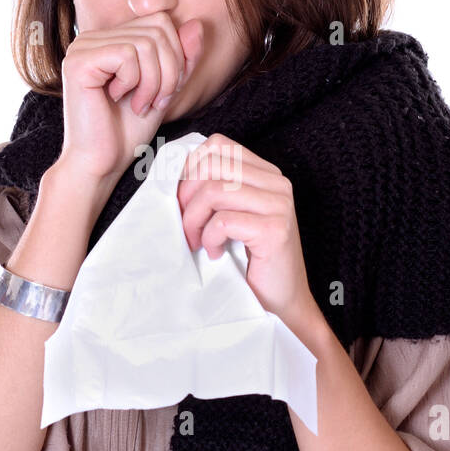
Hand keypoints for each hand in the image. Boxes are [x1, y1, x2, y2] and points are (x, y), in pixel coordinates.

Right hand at [57, 14, 204, 185]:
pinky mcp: (78, 61)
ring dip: (154, 81)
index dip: (176, 55)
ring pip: (146, 42)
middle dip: (169, 70)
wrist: (101, 163)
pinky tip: (120, 99)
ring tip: (141, 104)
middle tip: (156, 102)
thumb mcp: (166, 89)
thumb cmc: (128, 131)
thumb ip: (181, 58)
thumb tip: (197, 24)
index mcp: (110, 39)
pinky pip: (127, 54)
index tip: (165, 92)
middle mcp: (92, 37)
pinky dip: (135, 82)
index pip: (160, 21)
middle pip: (157, 29)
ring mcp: (82, 47)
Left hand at [176, 133, 324, 339]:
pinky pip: (224, 220)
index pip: (218, 145)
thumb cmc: (247, 262)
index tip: (182, 201)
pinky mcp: (275, 229)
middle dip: (186, 196)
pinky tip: (215, 253)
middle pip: (211, 166)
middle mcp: (278, 183)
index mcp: (266, 173)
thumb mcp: (227, 216)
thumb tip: (170, 174)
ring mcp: (280, 205)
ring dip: (194, 220)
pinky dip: (209, 238)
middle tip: (186, 226)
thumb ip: (211, 189)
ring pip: (214, 191)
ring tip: (197, 242)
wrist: (280, 305)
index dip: (190, 169)